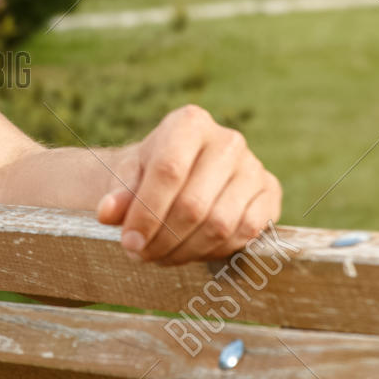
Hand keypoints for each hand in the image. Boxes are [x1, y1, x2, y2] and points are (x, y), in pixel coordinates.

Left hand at [96, 104, 280, 265]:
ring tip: (161, 255)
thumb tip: (107, 214)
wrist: (182, 168)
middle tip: (141, 254)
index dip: (146, 213)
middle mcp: (227, 140)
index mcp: (189, 123)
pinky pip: (245, 233)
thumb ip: (118, 193)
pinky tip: (191, 251)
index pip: (168, 172)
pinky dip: (215, 250)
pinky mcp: (270, 192)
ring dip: (186, 250)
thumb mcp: (128, 174)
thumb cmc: (150, 170)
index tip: (129, 242)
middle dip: (163, 238)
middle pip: (194, 204)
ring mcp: (254, 166)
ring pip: (220, 224)